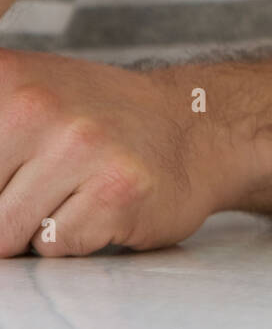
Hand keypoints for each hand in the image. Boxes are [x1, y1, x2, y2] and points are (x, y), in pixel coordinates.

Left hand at [0, 49, 243, 256]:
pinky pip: (58, 248)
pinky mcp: (117, 190)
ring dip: (37, 230)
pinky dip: (77, 239)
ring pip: (7, 238)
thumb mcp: (21, 101)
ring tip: (73, 192)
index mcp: (4, 79)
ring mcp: (81, 146)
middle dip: (3, 211)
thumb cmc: (98, 121)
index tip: (16, 174)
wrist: (195, 123)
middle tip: (46, 180)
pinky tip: (103, 203)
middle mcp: (37, 106)